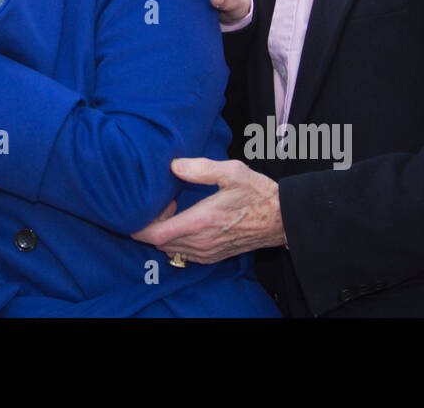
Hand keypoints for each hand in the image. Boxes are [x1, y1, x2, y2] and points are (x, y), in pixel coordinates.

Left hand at [131, 158, 283, 263]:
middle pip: (157, 242)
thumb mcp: (231, 172)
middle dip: (152, 224)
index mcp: (200, 222)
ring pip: (169, 249)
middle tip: (165, 202)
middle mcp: (200, 242)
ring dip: (164, 233)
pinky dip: (176, 241)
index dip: (142, 222)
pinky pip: (183, 254)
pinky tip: (187, 221)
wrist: (281, 219)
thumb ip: (200, 168)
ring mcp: (207, 252)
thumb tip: (173, 166)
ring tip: (175, 209)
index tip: (152, 203)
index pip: (153, 234)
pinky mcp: (213, 257)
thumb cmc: (257, 194)